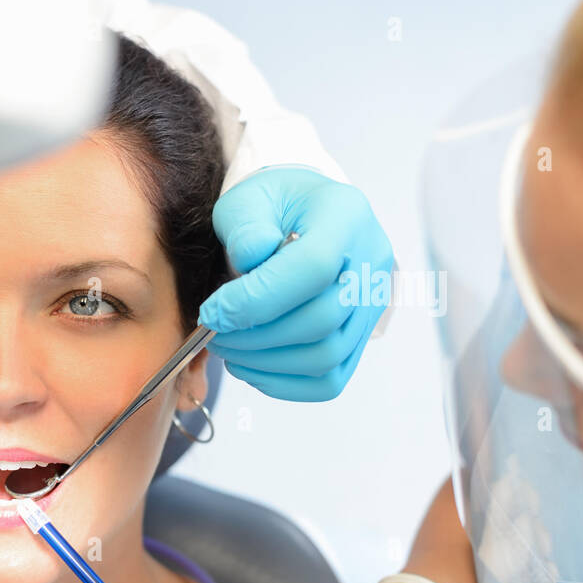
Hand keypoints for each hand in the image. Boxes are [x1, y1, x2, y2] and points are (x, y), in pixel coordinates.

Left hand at [199, 167, 393, 400]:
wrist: (299, 217)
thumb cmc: (272, 208)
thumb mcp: (248, 199)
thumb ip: (246, 227)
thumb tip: (251, 261)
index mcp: (345, 217)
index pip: (312, 268)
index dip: (256, 299)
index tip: (212, 312)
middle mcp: (370, 262)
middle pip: (322, 320)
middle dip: (256, 336)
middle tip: (214, 333)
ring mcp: (371, 304)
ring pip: (326, 357)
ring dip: (265, 362)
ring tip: (227, 347)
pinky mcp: (358, 338)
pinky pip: (328, 379)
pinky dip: (283, 383)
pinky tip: (250, 364)